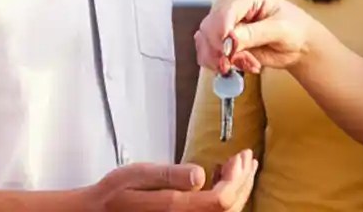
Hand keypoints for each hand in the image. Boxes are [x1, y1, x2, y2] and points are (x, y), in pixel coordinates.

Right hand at [86, 150, 256, 210]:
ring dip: (239, 189)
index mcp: (174, 210)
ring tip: (241, 166)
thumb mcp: (138, 175)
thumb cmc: (115, 193)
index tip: (238, 156)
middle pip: (229, 210)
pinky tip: (222, 179)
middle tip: (247, 156)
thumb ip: (169, 175)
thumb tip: (201, 175)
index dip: (236, 179)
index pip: (220, 201)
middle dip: (244, 181)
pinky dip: (226, 198)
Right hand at [194, 0, 314, 74]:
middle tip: (229, 63)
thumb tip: (231, 40)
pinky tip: (236, 68)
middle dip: (217, 48)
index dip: (222, 28)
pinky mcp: (223, 43)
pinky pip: (208, 54)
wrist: (299, 47)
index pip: (227, 8)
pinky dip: (218, 65)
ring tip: (239, 66)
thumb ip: (255, 34)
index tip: (226, 48)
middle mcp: (234, 8)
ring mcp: (226, 26)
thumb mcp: (280, 30)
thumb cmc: (295, 31)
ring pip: (205, 41)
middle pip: (210, 25)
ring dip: (217, 59)